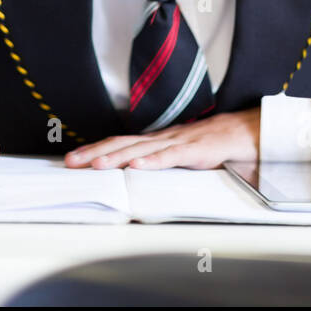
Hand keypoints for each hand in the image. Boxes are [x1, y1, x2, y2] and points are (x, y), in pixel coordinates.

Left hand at [63, 107, 259, 170]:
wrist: (240, 134)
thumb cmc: (206, 146)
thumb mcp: (174, 155)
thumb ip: (154, 162)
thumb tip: (128, 175)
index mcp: (153, 141)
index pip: (117, 144)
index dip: (94, 150)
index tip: (72, 160)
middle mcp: (160, 139)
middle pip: (121, 144)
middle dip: (94, 153)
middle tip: (71, 162)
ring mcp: (176, 142)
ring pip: (141, 149)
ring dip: (116, 157)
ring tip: (97, 166)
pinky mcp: (194, 150)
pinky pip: (171, 156)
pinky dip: (154, 161)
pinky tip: (138, 167)